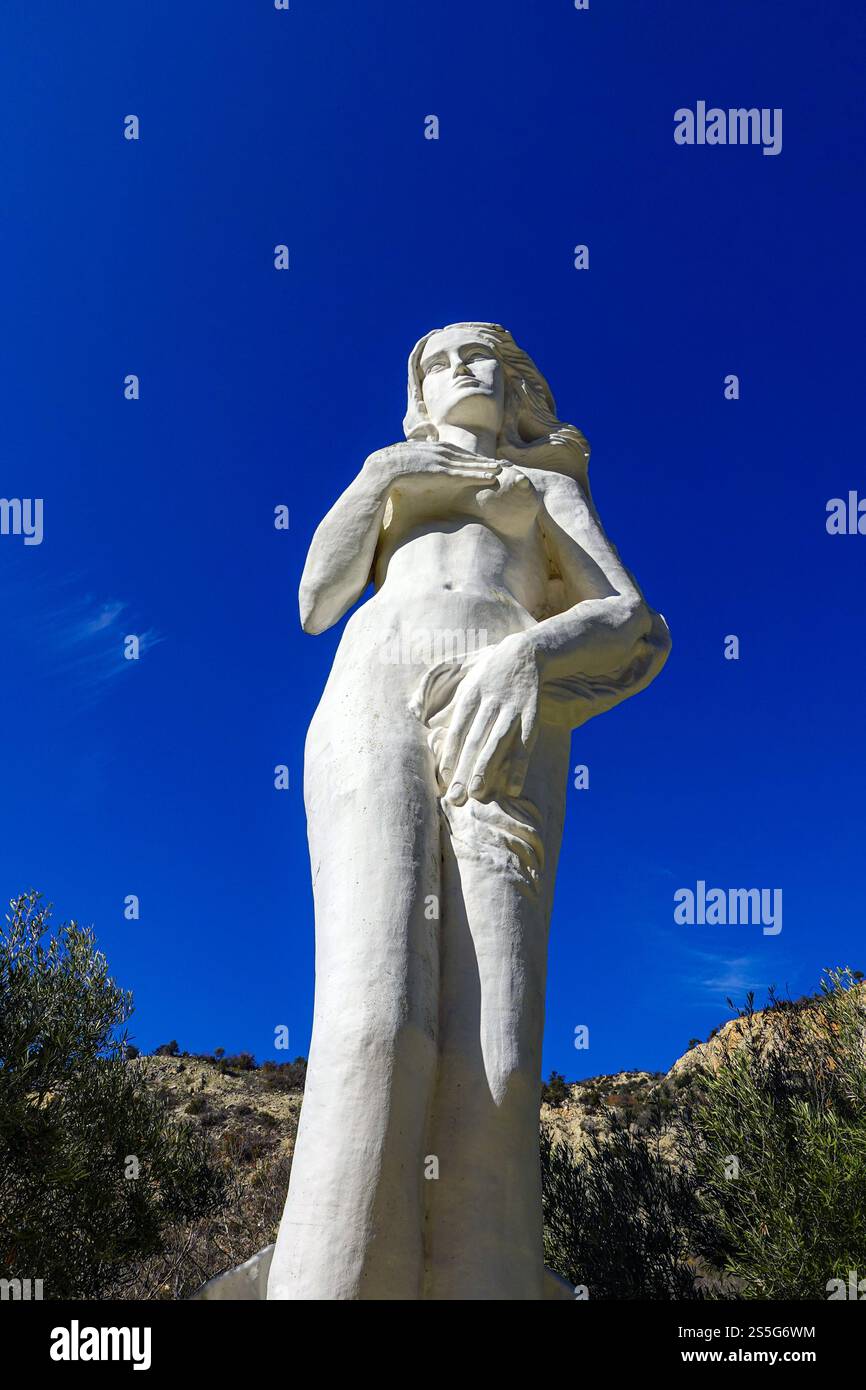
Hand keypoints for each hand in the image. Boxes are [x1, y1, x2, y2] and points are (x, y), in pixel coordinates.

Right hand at [363, 440, 499, 497]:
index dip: (471, 457)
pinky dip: (479, 474)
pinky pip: (465, 474)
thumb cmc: (389, 470)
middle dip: (485, 460)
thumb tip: (412, 462)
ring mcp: (441, 461)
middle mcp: (439, 452)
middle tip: (504, 464)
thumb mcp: (404, 461)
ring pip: (469, 464)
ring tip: (503, 470)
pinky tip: (493, 477)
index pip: (456, 452)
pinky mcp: (441, 472)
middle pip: (468, 456)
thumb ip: (414, 459)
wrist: (382, 471)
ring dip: (487, 466)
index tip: (484, 461)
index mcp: (431, 449)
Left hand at [435, 633, 540, 803]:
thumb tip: (428, 730)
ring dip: (486, 769)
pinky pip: (525, 745)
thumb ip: (450, 707)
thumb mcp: (466, 683)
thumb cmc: (490, 675)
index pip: (456, 731)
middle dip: (464, 770)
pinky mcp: (532, 715)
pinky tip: (513, 789)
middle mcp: (490, 703)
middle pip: (474, 741)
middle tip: (455, 798)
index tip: (443, 781)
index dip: (449, 756)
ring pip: (497, 742)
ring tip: (476, 793)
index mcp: (470, 696)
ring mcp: (512, 709)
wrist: (525, 653)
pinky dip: (520, 767)